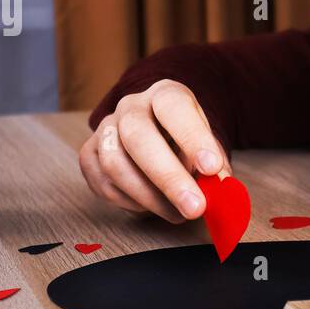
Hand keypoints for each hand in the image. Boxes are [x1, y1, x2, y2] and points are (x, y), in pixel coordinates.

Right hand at [78, 79, 230, 222]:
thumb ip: (215, 169)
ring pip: (115, 164)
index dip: (192, 137)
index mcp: (165, 94)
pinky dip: (131, 203)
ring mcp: (105, 129)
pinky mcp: (88, 154)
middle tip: (195, 207)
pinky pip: (103, 184)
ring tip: (178, 214)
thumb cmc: (187, 145)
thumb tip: (221, 193)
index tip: (212, 168)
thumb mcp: (208, 148)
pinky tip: (152, 207)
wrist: (160, 138)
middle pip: (138, 136)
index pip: (174, 107)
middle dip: (168, 177)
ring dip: (150, 197)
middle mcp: (131, 106)